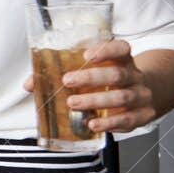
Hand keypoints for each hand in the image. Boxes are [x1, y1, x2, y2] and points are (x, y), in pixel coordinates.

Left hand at [21, 38, 156, 132]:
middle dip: (92, 78)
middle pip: (118, 74)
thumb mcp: (92, 73)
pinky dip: (109, 123)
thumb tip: (30, 84)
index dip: (106, 50)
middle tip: (67, 81)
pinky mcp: (142, 115)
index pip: (121, 49)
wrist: (142, 96)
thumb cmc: (108, 82)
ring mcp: (141, 96)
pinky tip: (92, 123)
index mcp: (122, 60)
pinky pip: (127, 119)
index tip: (86, 55)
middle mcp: (134, 76)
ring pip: (123, 97)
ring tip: (73, 103)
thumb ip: (63, 74)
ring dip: (95, 101)